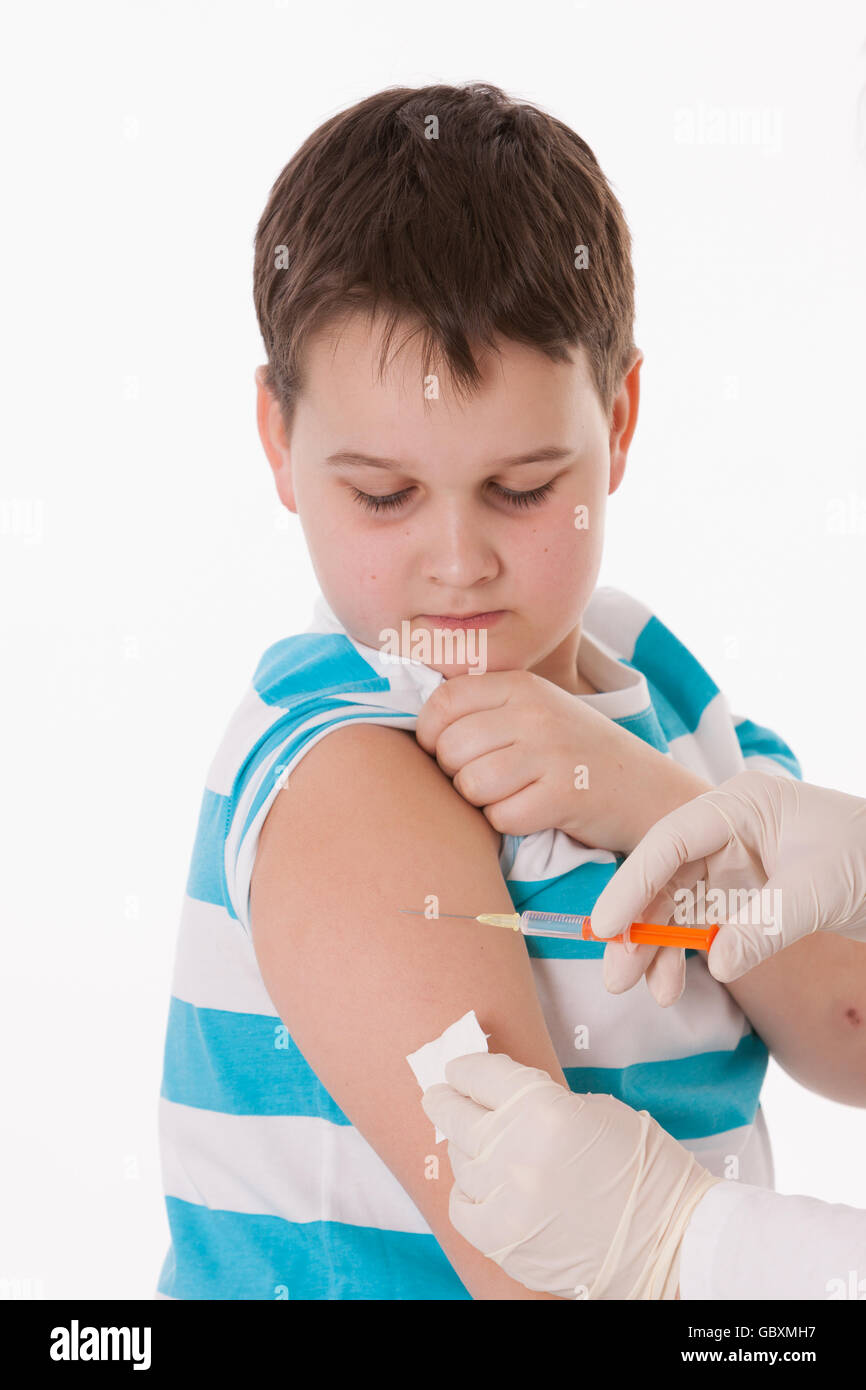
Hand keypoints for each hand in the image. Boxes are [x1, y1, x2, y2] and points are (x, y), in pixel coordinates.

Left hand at [415, 668, 682, 851]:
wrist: (648, 789)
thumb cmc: (579, 754)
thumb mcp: (537, 711)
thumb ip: (485, 709)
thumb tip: (417, 726)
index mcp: (521, 685)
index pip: (443, 702)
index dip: (430, 734)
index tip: (443, 752)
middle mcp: (535, 712)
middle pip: (451, 749)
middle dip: (457, 775)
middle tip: (489, 781)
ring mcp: (551, 752)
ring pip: (471, 786)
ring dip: (483, 802)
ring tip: (515, 795)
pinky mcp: (563, 794)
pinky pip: (502, 817)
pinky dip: (510, 824)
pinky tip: (535, 812)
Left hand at [421, 1051, 720, 1299]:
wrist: (673, 1241)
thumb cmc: (643, 1170)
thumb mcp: (595, 1112)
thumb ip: (540, 1102)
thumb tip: (498, 1098)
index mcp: (544, 1109)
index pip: (479, 1075)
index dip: (464, 1068)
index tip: (456, 1069)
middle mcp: (517, 1151)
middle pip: (455, 1114)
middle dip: (444, 1100)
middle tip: (438, 1095)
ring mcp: (507, 1199)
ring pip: (460, 1160)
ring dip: (467, 1150)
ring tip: (479, 1147)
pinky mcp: (505, 1241)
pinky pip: (463, 1207)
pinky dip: (468, 1195)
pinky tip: (483, 1188)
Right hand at [591, 770, 865, 993]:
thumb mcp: (821, 889)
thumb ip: (767, 925)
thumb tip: (719, 964)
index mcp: (742, 805)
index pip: (671, 841)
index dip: (634, 883)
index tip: (608, 925)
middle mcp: (730, 831)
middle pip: (666, 877)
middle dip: (639, 926)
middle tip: (617, 974)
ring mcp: (737, 864)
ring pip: (679, 907)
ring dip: (659, 948)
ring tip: (650, 991)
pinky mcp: (747, 897)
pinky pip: (704, 926)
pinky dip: (687, 955)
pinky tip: (674, 984)